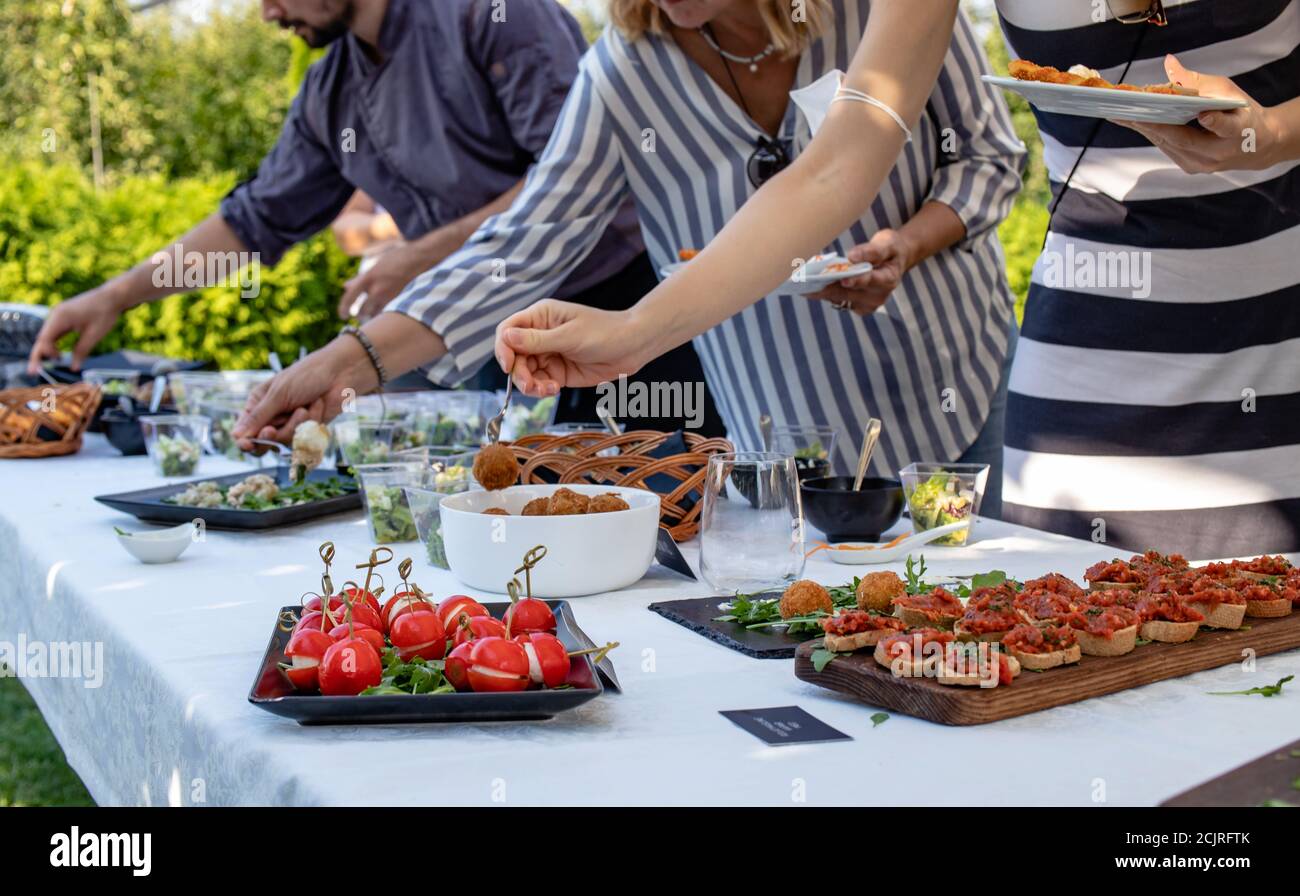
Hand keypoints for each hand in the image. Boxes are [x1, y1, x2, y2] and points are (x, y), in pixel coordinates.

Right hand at [26, 286, 124, 372]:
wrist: (112, 296)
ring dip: (47, 349)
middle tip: (33, 372)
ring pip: (47, 335)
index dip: (45, 353)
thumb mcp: (95, 334)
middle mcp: (56, 314)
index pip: (45, 338)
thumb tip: (74, 368)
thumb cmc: (105, 313)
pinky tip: (57, 355)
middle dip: (38, 355)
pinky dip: (53, 343)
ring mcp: (59, 315)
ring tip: (49, 366)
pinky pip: (54, 332)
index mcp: (61, 317)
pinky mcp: (64, 316)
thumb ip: (82, 351)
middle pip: (42, 337)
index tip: (52, 364)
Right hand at [232, 337, 371, 448]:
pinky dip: (310, 424)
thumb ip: (259, 416)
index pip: (244, 430)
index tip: (247, 444)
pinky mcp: (308, 430)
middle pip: (262, 443)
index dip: (244, 441)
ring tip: (304, 407)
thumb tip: (236, 436)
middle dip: (269, 437)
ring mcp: (291, 424)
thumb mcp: (279, 394)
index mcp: (258, 403)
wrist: (341, 374)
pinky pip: (303, 438)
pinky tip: (317, 407)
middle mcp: (272, 417)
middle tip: (271, 431)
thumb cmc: (307, 376)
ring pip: (284, 442)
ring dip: (295, 425)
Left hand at [337, 236, 453, 320]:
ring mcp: (390, 297)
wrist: (422, 258)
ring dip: (373, 317)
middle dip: (361, 315)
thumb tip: (345, 286)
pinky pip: (389, 314)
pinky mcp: (401, 302)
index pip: (349, 297)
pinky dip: (386, 316)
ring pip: (376, 316)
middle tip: (361, 316)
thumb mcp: (376, 266)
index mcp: (368, 277)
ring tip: (375, 316)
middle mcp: (377, 289)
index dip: (343, 308)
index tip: (342, 315)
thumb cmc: (397, 260)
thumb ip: (360, 278)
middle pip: (362, 311)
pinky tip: (389, 314)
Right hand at [494, 300, 649, 396]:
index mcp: (541, 316)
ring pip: (525, 372)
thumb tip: (506, 337)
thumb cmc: (606, 331)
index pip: (508, 330)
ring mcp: (548, 354)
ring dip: (529, 384)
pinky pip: (539, 382)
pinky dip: (541, 389)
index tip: (508, 365)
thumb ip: (537, 340)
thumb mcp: (570, 336)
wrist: (633, 347)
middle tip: (530, 385)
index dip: (503, 348)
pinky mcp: (557, 371)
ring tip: (545, 389)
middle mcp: (540, 334)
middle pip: (514, 356)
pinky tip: (553, 389)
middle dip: (519, 373)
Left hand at [807, 228, 913, 314]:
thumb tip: (853, 256)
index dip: (854, 280)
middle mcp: (877, 296)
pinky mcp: (857, 308)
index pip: (868, 280)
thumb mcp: (887, 243)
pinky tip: (807, 287)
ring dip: (819, 291)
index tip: (841, 278)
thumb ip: (873, 250)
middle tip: (805, 280)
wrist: (895, 260)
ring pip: (838, 298)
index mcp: (888, 279)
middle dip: (826, 285)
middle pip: (847, 291)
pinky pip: (837, 301)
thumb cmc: (890, 248)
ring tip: (800, 283)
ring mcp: (866, 305)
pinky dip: (823, 293)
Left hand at [1111, 55, 1285, 172]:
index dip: (1215, 122)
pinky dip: (1149, 131)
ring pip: (1168, 144)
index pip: (1226, 128)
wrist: (1257, 145)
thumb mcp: (1227, 91)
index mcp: (1238, 131)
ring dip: (1143, 128)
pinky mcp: (1190, 167)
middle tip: (1126, 110)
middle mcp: (1218, 153)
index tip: (1203, 113)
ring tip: (1118, 113)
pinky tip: (1130, 120)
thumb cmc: (1241, 111)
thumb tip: (1168, 61)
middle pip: (1183, 138)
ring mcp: (1201, 164)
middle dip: (1153, 123)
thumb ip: (1197, 80)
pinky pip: (1166, 147)